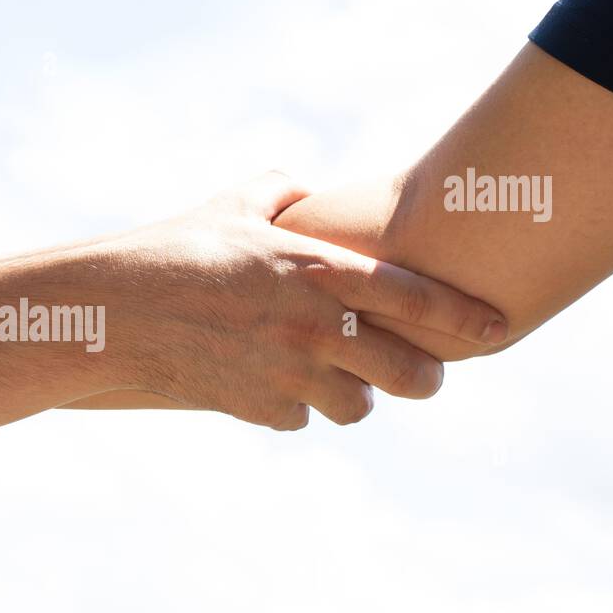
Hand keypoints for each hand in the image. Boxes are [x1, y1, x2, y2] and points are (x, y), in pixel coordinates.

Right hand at [111, 171, 507, 427]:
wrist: (114, 311)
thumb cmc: (173, 248)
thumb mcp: (233, 205)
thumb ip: (283, 191)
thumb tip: (309, 191)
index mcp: (316, 270)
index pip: (413, 298)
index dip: (463, 316)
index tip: (498, 327)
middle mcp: (313, 327)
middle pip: (405, 373)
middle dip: (424, 378)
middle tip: (425, 376)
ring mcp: (285, 374)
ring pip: (355, 408)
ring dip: (350, 396)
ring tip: (332, 379)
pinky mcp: (255, 409)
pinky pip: (298, 421)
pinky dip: (292, 409)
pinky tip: (270, 387)